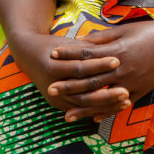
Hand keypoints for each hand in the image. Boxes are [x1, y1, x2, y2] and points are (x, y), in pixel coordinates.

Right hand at [9, 31, 131, 118]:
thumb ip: (86, 47)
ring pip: (84, 104)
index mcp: (53, 66)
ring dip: (105, 105)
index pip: (80, 67)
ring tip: (126, 100)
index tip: (117, 60)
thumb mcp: (67, 43)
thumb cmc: (52, 45)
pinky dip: (98, 110)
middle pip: (83, 91)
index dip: (98, 64)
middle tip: (126, 92)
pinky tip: (115, 108)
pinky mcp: (60, 104)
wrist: (28, 55)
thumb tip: (111, 46)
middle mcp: (53, 84)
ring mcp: (55, 97)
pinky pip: (81, 109)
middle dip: (105, 93)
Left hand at [49, 19, 153, 121]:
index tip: (51, 54)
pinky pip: (121, 105)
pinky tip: (93, 118)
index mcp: (117, 51)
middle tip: (50, 89)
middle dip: (69, 85)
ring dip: (83, 106)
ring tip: (67, 114)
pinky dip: (106, 112)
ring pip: (102, 97)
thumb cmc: (151, 30)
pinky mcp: (142, 90)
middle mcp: (122, 69)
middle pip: (90, 80)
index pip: (86, 55)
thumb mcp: (124, 30)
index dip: (68, 54)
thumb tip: (81, 41)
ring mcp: (132, 82)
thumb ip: (103, 38)